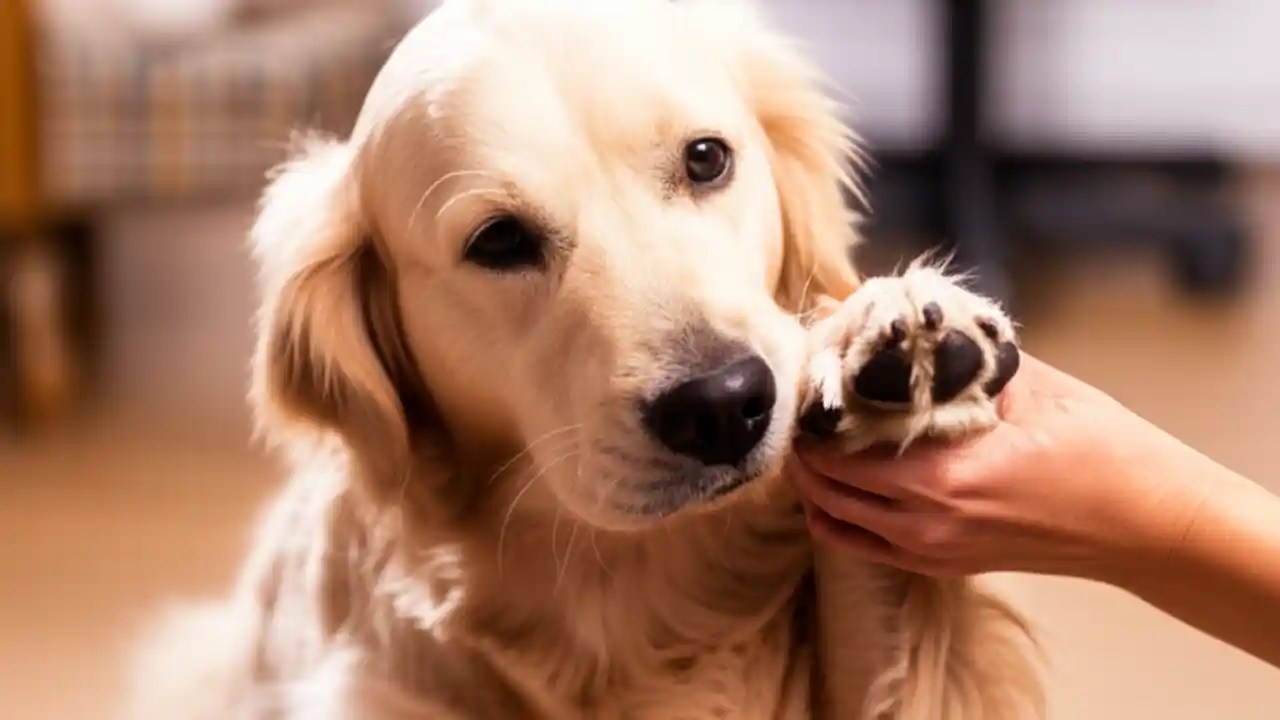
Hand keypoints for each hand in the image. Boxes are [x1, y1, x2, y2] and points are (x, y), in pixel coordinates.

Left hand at [790, 354, 1223, 580]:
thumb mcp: (1028, 386)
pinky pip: (863, 545)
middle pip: (823, 486)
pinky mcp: (943, 566)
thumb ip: (952, 351)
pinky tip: (839, 481)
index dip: (812, 411)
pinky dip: (838, 514)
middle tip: (805, 399)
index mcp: (943, 478)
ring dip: (814, 478)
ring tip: (816, 434)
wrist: (1147, 523)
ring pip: (833, 521)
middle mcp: (926, 524)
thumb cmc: (1100, 449)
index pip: (837, 449)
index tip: (810, 373)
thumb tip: (887, 306)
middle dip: (805, 442)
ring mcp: (932, 552)